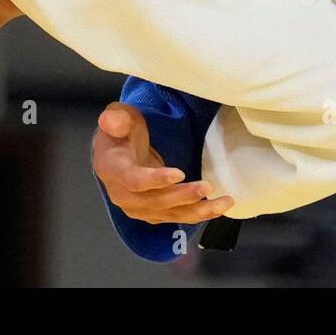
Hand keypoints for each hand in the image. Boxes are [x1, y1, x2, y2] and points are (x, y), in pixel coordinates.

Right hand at [91, 102, 233, 223]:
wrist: (117, 154)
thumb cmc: (121, 133)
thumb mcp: (118, 118)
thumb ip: (116, 118)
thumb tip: (111, 121)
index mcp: (113, 171)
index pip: (133, 180)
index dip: (155, 180)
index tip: (179, 174)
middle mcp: (123, 196)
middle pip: (155, 201)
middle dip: (183, 196)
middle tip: (208, 187)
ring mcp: (138, 208)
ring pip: (169, 213)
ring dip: (198, 210)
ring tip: (224, 202)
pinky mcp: (153, 213)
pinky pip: (177, 216)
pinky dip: (198, 214)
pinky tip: (218, 207)